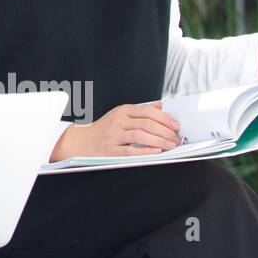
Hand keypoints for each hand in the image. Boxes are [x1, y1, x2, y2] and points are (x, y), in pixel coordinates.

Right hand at [58, 101, 181, 158]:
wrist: (81, 142)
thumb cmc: (104, 129)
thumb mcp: (120, 115)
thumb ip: (140, 110)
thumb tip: (160, 106)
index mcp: (122, 111)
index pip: (147, 111)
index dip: (165, 118)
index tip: (176, 125)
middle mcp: (118, 121)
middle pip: (146, 123)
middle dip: (165, 131)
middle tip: (176, 138)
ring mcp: (114, 135)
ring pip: (140, 135)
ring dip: (159, 141)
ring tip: (170, 145)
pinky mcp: (111, 150)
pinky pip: (131, 149)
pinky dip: (145, 150)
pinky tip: (156, 151)